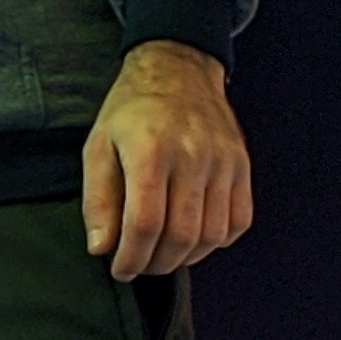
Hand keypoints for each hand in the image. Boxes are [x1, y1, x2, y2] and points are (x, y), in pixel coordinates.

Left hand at [83, 41, 253, 278]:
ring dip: (184, 257)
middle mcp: (193, 155)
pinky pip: (238, 222)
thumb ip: (98, 200)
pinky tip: (192, 237)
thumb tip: (102, 248)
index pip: (144, 223)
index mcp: (151, 150)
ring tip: (162, 254)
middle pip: (180, 235)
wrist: (178, 71)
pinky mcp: (242, 166)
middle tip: (139, 265)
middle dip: (155, 263)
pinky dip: (215, 241)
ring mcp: (223, 161)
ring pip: (211, 235)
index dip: (131, 257)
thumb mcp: (98, 146)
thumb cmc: (132, 111)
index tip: (120, 268)